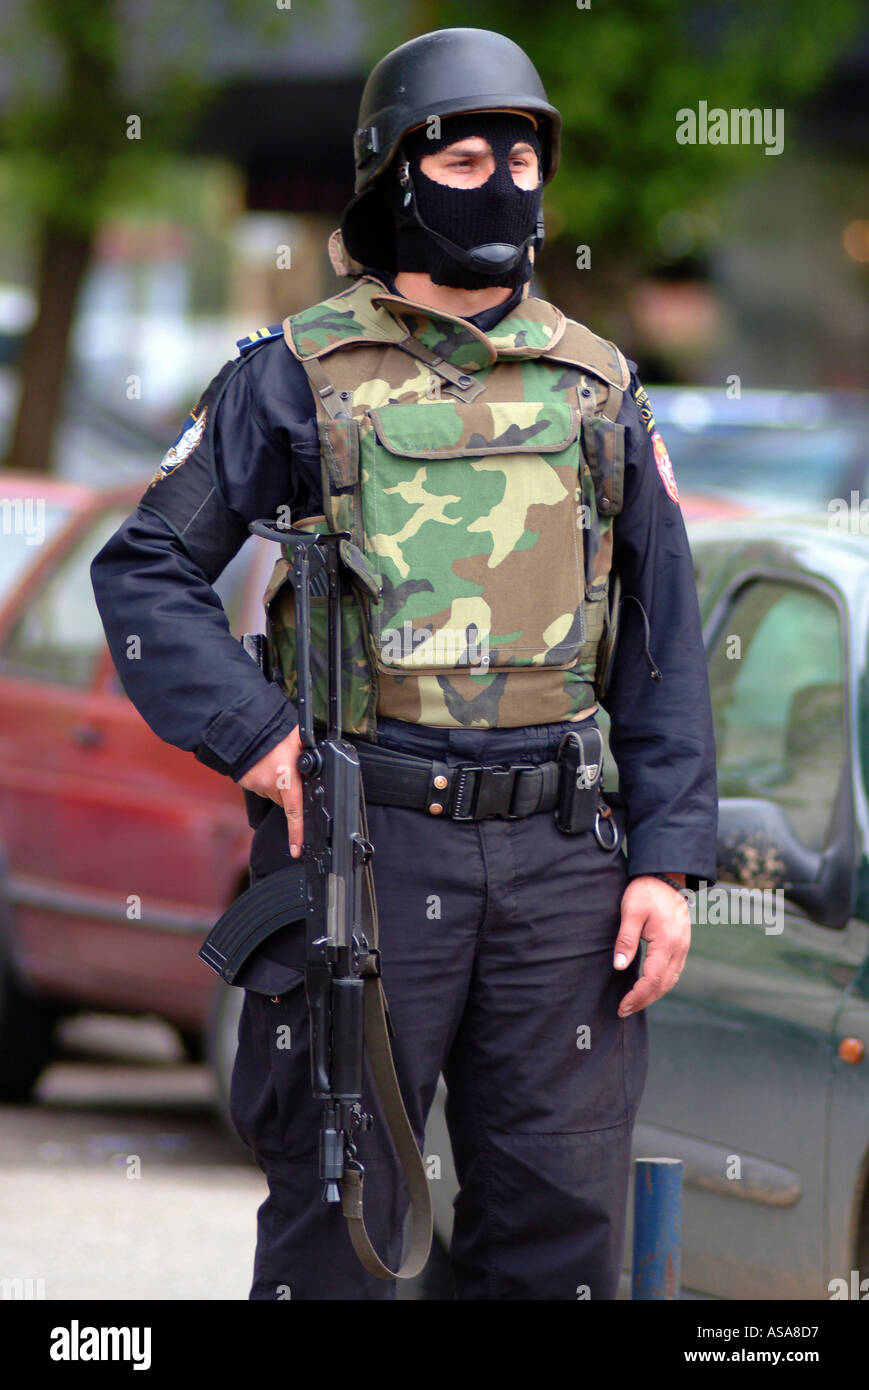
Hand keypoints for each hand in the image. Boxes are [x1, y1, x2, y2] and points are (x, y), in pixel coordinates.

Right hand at [239, 726, 304, 856]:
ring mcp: (256, 785)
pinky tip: (265, 765)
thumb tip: (328, 751)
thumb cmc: (274, 732)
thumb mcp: (299, 739)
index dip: (296, 834)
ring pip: (273, 793)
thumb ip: (311, 750)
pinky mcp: (246, 782)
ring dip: (277, 785)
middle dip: (290, 791)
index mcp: (286, 778)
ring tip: (276, 764)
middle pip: (285, 800)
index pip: (295, 811)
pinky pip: (260, 787)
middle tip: (289, 770)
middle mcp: (270, 785)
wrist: (245, 726)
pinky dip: (265, 780)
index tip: (296, 850)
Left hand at [613, 875, 689, 1015]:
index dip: (637, 995)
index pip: (652, 978)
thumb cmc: (646, 891)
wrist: (666, 876)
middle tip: (623, 1010)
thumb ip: (626, 939)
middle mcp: (679, 948)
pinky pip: (673, 972)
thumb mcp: (631, 911)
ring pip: (671, 981)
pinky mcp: (682, 945)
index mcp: (667, 941)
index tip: (622, 1005)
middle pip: (663, 985)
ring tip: (633, 1003)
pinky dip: (661, 984)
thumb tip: (618, 966)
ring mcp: (683, 947)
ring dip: (653, 995)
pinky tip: (648, 987)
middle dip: (643, 1000)